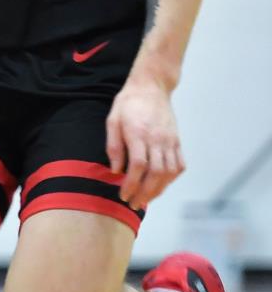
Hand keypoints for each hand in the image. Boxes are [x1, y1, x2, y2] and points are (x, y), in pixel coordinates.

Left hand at [107, 74, 182, 211]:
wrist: (151, 87)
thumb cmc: (128, 104)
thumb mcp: (112, 121)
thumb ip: (114, 147)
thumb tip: (116, 171)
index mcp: (139, 134)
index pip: (139, 166)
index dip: (132, 184)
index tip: (123, 195)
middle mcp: (158, 139)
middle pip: (156, 173)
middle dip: (145, 193)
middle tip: (134, 204)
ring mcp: (170, 140)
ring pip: (170, 172)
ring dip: (159, 189)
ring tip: (146, 199)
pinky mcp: (177, 141)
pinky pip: (179, 164)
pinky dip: (172, 178)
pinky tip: (161, 185)